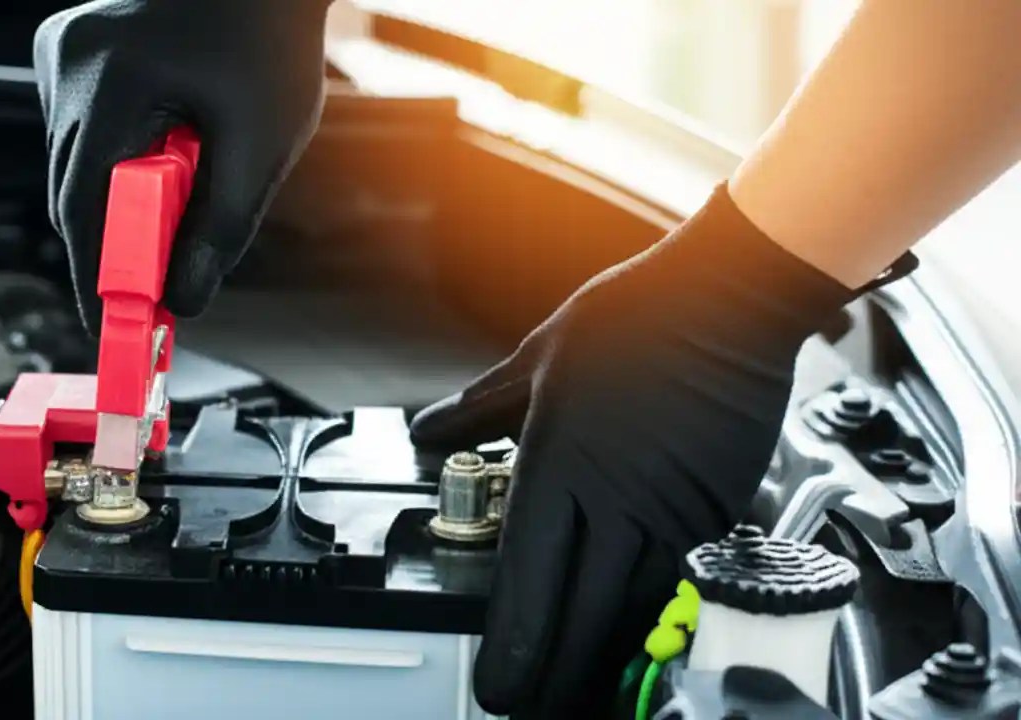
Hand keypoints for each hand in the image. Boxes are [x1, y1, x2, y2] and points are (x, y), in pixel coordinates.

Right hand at [35, 0, 331, 326]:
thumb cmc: (270, 46)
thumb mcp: (260, 149)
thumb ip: (220, 230)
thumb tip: (183, 300)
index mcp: (111, 84)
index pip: (84, 208)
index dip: (98, 279)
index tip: (113, 331)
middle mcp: (68, 62)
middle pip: (72, 192)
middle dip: (117, 247)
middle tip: (157, 298)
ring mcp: (62, 52)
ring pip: (74, 165)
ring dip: (120, 200)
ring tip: (185, 195)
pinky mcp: (67, 49)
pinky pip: (79, 132)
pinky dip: (113, 162)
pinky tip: (163, 147)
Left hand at [411, 186, 854, 715]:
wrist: (730, 300)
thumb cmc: (636, 320)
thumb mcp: (536, 360)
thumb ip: (479, 410)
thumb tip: (430, 433)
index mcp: (561, 463)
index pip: (529, 578)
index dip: (513, 644)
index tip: (498, 685)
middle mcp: (618, 498)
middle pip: (586, 615)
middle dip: (558, 675)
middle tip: (534, 709)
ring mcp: (675, 509)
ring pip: (638, 609)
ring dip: (608, 658)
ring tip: (583, 693)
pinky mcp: (717, 510)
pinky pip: (681, 576)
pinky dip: (655, 613)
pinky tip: (638, 634)